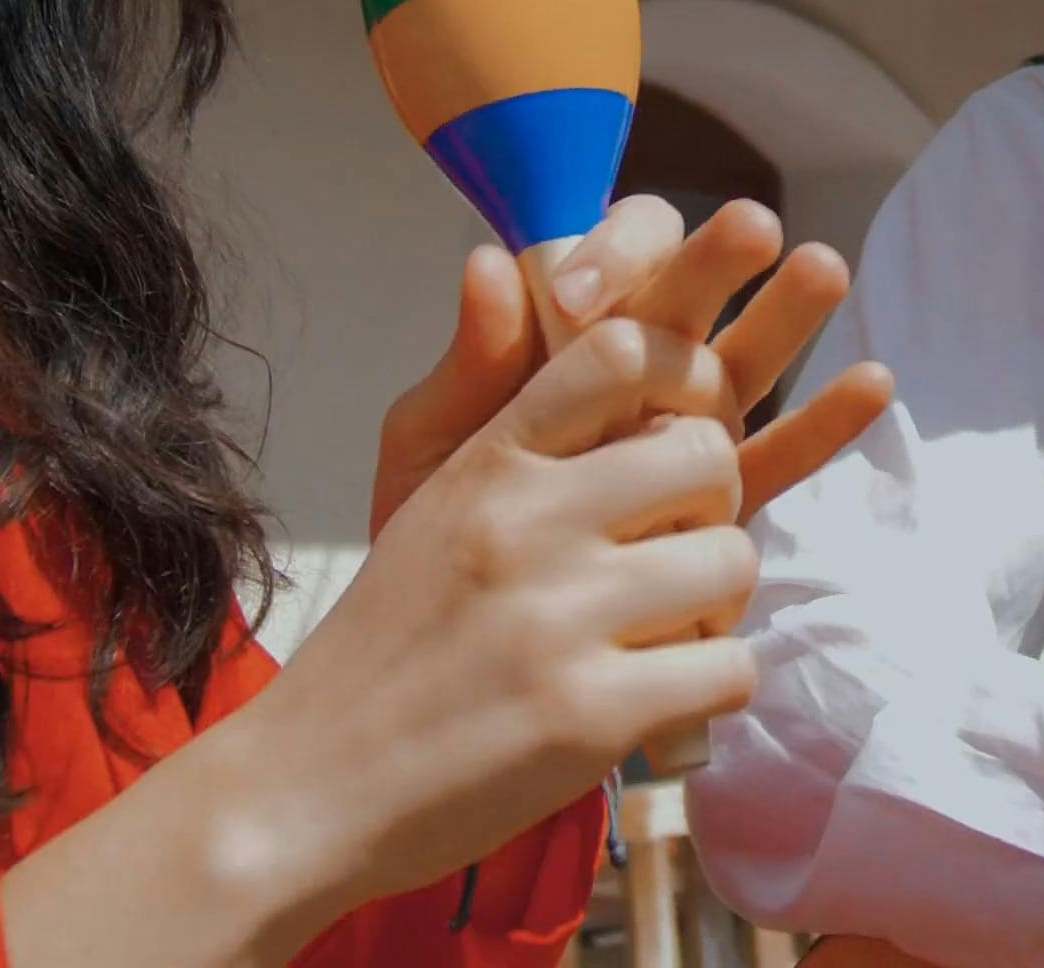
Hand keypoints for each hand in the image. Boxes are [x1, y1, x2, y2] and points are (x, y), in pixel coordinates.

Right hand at [235, 318, 766, 925]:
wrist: (310, 785)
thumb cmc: (387, 642)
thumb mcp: (425, 499)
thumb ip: (485, 397)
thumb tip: (500, 259)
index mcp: (490, 463)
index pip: (621, 351)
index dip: (681, 377)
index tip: (673, 431)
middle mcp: (527, 523)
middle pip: (708, 453)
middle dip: (714, 505)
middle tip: (673, 551)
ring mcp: (561, 618)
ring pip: (733, 561)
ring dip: (718, 606)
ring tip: (663, 632)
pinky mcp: (592, 714)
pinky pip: (731, 667)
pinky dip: (710, 688)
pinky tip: (659, 699)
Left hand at [372, 195, 893, 537]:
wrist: (443, 652)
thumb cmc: (428, 529)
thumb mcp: (430, 445)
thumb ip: (469, 365)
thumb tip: (490, 261)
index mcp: (561, 336)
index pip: (603, 257)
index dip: (609, 254)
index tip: (577, 296)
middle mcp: (636, 371)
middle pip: (690, 292)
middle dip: (718, 258)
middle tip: (750, 230)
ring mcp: (686, 432)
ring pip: (746, 359)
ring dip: (787, 315)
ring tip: (822, 270)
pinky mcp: (720, 501)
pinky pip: (778, 455)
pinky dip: (824, 424)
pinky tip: (871, 384)